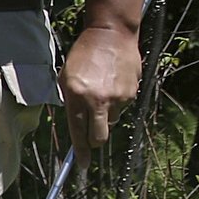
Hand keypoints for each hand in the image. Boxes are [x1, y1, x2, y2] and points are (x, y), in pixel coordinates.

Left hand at [59, 24, 141, 160]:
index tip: (82, 164)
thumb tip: (77, 127)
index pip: (77, 132)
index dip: (81, 152)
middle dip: (95, 141)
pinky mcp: (131, 93)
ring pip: (112, 121)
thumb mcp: (66, 76)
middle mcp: (96, 99)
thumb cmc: (84, 55)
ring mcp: (116, 97)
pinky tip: (113, 84)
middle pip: (99, 137)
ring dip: (106, 114)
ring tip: (102, 91)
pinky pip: (122, 107)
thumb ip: (70, 102)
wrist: (110, 35)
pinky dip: (117, 101)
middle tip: (92, 135)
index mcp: (76, 95)